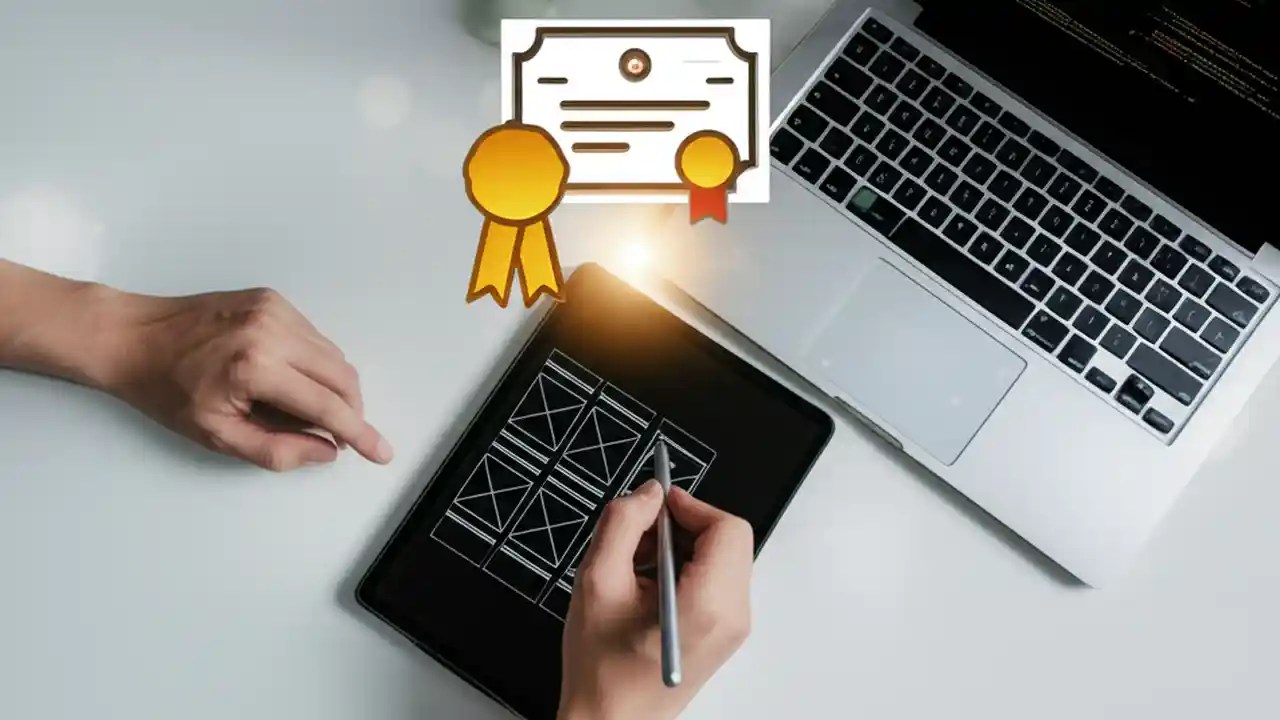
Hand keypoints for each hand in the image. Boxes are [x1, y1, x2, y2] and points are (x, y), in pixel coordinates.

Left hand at [103, 287, 392, 470]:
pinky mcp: (272, 299)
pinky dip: (315, 363)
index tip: (380, 452)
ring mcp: (274, 309)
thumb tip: (325, 450)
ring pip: (333, 356)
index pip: (327, 407)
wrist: (131, 336)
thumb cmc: (165, 389)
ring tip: (301, 408)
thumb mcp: (216, 434)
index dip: (358, 434)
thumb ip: (276, 450)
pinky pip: (315, 337)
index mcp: (255, 368)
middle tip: (336, 435)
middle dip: (349, 411)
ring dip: (333, 387)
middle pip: (342, 377)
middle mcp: (272, 331)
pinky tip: (289, 378)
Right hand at [558, 480, 753, 719]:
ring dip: (683, 549)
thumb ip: (622, 525)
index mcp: (708, 605)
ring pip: (723, 558)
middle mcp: (732, 618)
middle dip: (684, 527)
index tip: (656, 505)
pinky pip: (717, 581)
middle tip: (640, 537)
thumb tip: (648, 494)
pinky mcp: (724, 633)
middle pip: (728, 541)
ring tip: (638, 569)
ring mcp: (732, 629)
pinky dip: (687, 570)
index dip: (690, 506)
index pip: (726, 528)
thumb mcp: (597, 582)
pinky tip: (649, 588)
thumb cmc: (601, 669)